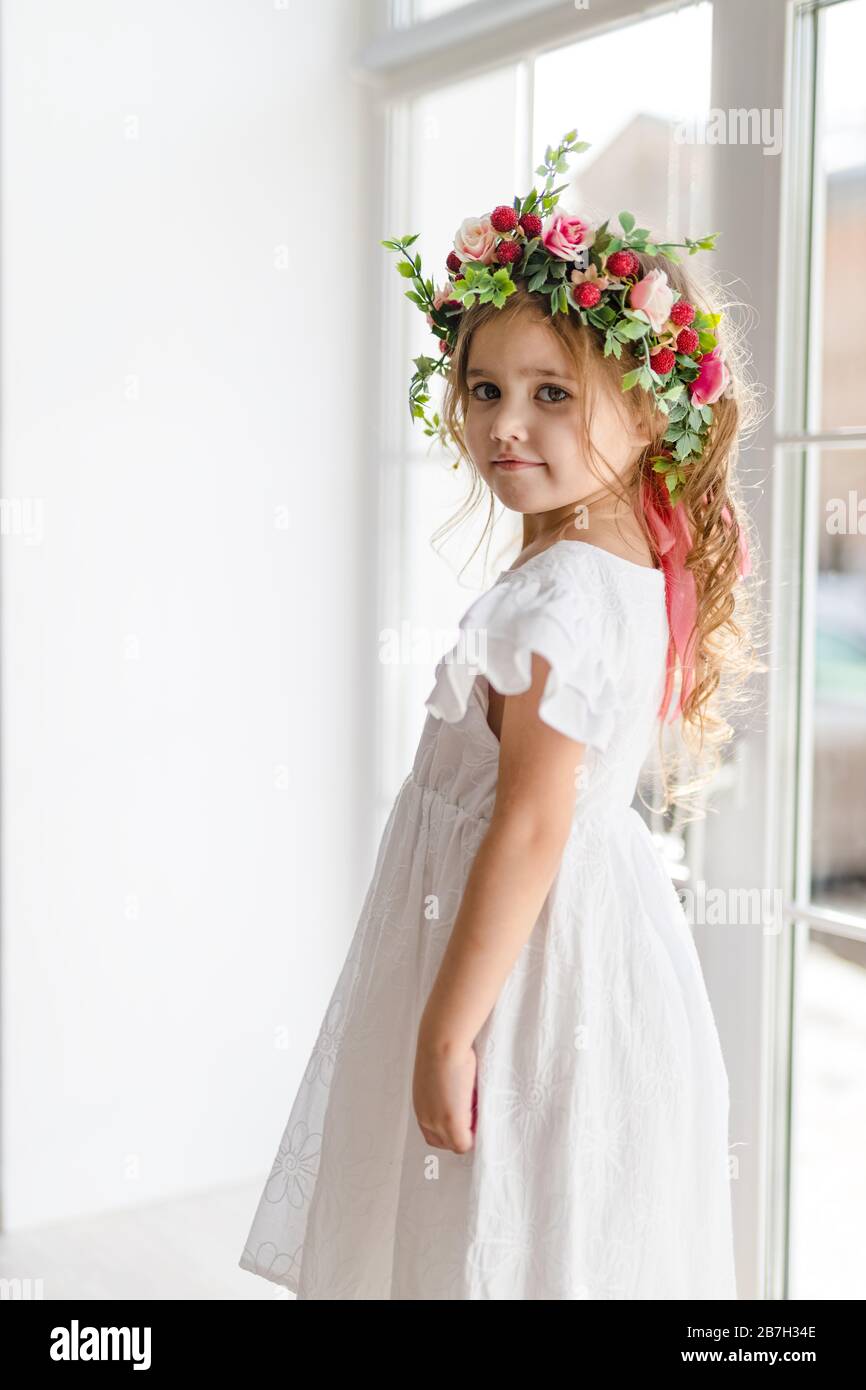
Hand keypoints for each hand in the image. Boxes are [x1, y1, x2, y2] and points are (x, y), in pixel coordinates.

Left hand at [412, 1032, 477, 1154]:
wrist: (442, 1042)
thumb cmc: (444, 1048)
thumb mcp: (441, 1073)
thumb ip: (446, 1090)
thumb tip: (463, 1092)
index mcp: (421, 1104)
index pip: (432, 1131)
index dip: (450, 1127)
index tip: (465, 1114)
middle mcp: (425, 1116)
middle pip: (441, 1142)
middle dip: (458, 1134)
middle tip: (473, 1117)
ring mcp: (437, 1121)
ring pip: (454, 1144)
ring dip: (467, 1134)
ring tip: (476, 1112)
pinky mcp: (451, 1122)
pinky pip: (464, 1144)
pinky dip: (475, 1135)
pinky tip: (480, 1114)